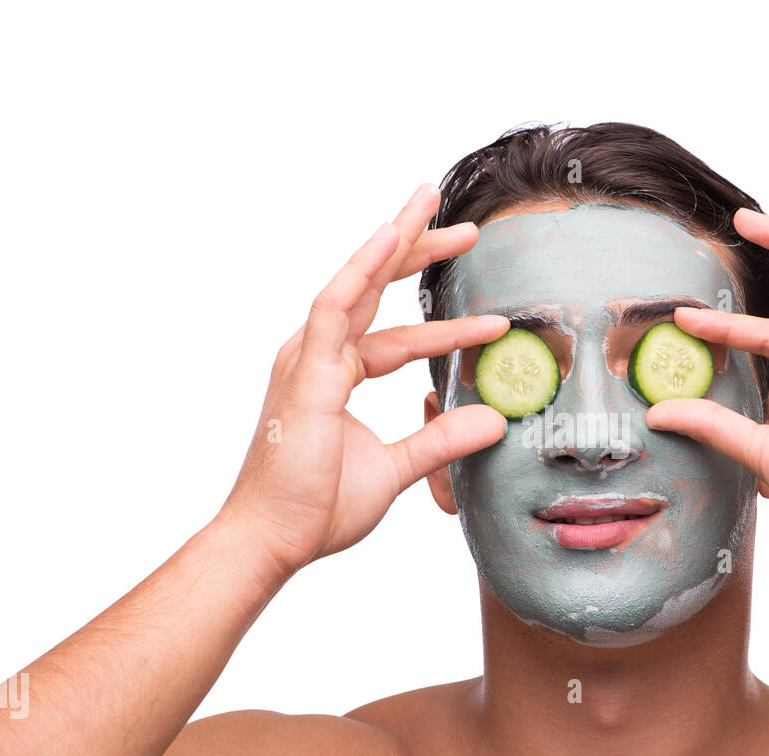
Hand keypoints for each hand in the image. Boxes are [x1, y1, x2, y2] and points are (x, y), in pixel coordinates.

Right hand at [219, 184, 508, 575]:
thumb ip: (441, 440)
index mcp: (333, 373)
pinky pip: (335, 306)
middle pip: (374, 289)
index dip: (444, 325)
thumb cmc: (316, 508)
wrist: (273, 540)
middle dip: (417, 251)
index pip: (395, 336)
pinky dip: (363, 269)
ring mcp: (307, 358)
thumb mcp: (396, 469)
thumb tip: (495, 421)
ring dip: (396, 241)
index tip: (496, 320)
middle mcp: (317, 355)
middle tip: (465, 226)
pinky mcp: (305, 371)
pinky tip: (390, 236)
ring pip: (357, 283)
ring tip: (433, 203)